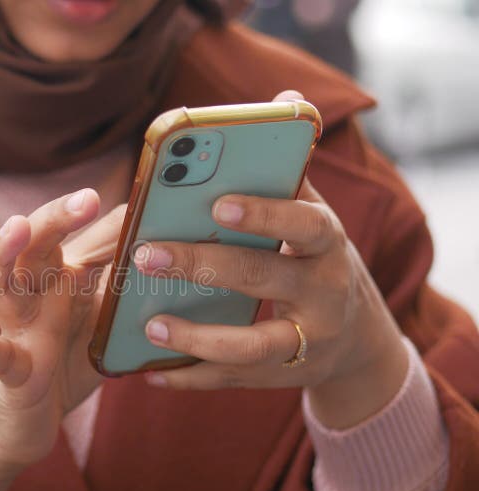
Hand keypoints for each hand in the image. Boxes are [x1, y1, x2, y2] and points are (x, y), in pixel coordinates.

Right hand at [0, 190, 123, 490]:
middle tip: (87, 197)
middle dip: (53, 218)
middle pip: (30, 246)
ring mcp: (18, 331)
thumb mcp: (96, 310)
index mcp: (52, 276)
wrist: (29, 419)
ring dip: (3, 254)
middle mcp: (30, 295)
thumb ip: (113, 269)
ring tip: (16, 228)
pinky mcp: (14, 375)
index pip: (61, 233)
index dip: (82, 210)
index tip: (120, 190)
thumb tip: (144, 219)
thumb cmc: (66, 355)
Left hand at [131, 92, 408, 431]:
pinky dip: (193, 377)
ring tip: (149, 325)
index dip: (264, 214)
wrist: (357, 335)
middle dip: (203, 265)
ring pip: (252, 344)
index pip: (303, 223)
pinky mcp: (286, 375)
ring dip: (197, 336)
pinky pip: (236, 380)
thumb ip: (288, 168)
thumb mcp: (310, 215)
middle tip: (146, 254)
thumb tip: (284, 98)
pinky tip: (152, 372)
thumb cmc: (315, 258)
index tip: (217, 202)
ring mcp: (308, 339)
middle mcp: (323, 290)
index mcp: (325, 240)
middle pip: (263, 278)